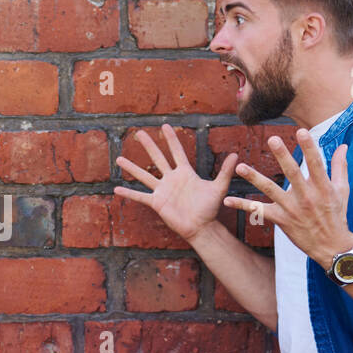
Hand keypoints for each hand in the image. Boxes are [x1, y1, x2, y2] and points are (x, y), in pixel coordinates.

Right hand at [114, 124, 236, 242]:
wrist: (201, 227)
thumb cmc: (210, 208)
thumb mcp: (219, 187)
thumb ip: (225, 171)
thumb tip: (236, 155)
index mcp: (185, 173)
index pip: (177, 151)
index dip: (171, 139)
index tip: (165, 125)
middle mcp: (171, 179)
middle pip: (158, 158)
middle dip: (149, 145)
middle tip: (139, 133)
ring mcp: (162, 190)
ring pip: (144, 176)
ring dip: (132, 168)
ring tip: (119, 158)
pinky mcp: (157, 203)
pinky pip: (140, 196)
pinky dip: (129, 193)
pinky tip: (116, 190)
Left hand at [222, 129, 352, 264]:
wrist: (331, 246)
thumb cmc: (337, 214)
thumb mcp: (342, 190)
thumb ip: (339, 167)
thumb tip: (343, 146)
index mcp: (323, 187)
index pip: (315, 163)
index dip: (309, 147)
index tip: (301, 131)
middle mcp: (306, 197)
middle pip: (292, 173)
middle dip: (282, 155)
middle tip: (272, 138)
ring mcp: (292, 208)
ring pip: (270, 190)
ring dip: (254, 178)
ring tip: (240, 167)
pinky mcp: (281, 219)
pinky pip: (259, 211)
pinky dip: (242, 206)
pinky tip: (227, 200)